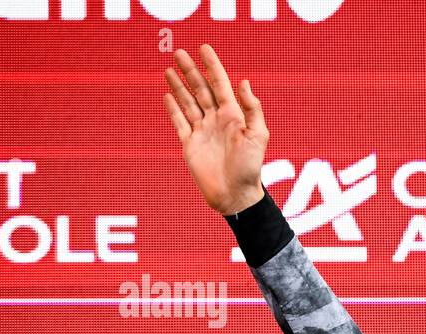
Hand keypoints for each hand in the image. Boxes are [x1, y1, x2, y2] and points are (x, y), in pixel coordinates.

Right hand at [162, 44, 268, 215]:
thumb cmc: (250, 168)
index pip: (220, 85)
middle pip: (201, 90)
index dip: (212, 66)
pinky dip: (173, 109)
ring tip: (168, 69)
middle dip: (190, 71)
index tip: (204, 48)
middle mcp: (216, 120)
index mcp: (233, 116)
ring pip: (188, 102)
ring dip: (179, 85)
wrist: (235, 194)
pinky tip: (168, 95)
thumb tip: (243, 82)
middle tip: (178, 52)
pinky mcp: (190, 144)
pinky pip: (179, 122)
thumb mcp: (258, 136)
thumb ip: (252, 109)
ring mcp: (202, 131)